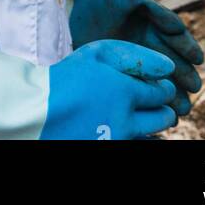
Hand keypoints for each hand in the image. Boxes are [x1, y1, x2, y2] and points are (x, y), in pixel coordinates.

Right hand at [42, 39, 176, 140]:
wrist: (35, 113)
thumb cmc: (67, 78)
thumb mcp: (98, 54)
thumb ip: (136, 57)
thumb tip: (169, 67)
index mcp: (126, 93)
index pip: (163, 92)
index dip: (161, 86)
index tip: (151, 84)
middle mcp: (126, 121)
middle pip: (163, 118)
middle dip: (162, 107)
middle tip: (147, 101)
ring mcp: (118, 140)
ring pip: (152, 136)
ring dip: (150, 125)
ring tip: (131, 115)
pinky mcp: (110, 150)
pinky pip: (137, 146)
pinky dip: (137, 138)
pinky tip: (121, 127)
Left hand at [69, 0, 203, 115]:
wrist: (74, 20)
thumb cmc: (101, 5)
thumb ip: (154, 9)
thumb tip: (180, 26)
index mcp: (155, 27)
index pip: (177, 40)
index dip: (189, 49)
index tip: (198, 59)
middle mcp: (151, 46)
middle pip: (174, 64)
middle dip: (186, 76)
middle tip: (195, 88)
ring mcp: (140, 63)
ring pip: (163, 81)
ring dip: (176, 94)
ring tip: (184, 108)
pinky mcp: (128, 78)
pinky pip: (147, 91)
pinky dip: (156, 102)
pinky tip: (165, 112)